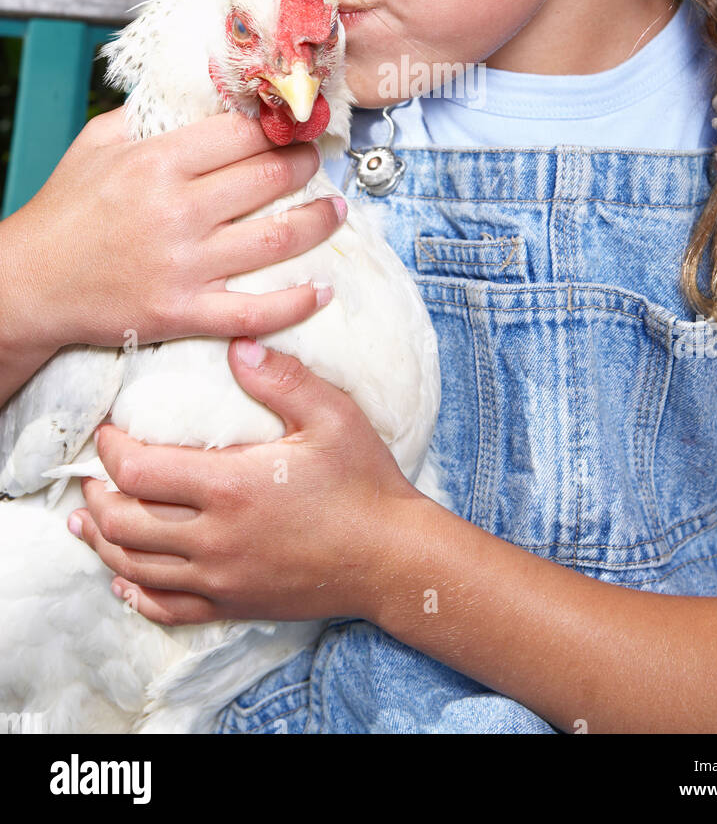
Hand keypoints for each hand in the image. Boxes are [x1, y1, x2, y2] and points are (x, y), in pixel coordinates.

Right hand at [0, 106, 345, 371]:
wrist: (31, 283)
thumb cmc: (66, 210)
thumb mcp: (98, 143)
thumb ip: (151, 116)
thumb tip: (203, 94)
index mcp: (158, 161)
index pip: (245, 133)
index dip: (281, 124)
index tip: (297, 122)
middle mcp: (177, 211)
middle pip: (270, 178)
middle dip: (307, 165)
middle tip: (317, 159)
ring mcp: (184, 265)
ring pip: (278, 239)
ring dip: (319, 222)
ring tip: (335, 210)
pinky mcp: (184, 312)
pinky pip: (256, 312)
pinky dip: (297, 303)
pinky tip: (321, 290)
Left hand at [68, 338, 419, 625]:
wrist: (393, 558)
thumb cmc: (365, 482)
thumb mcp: (333, 417)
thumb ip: (282, 378)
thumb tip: (237, 346)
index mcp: (231, 487)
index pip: (139, 471)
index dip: (110, 450)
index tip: (107, 430)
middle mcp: (214, 539)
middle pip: (122, 523)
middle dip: (96, 494)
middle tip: (92, 472)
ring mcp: (221, 578)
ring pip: (134, 566)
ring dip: (102, 541)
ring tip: (87, 517)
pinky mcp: (233, 605)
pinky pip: (166, 607)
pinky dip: (134, 592)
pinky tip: (123, 578)